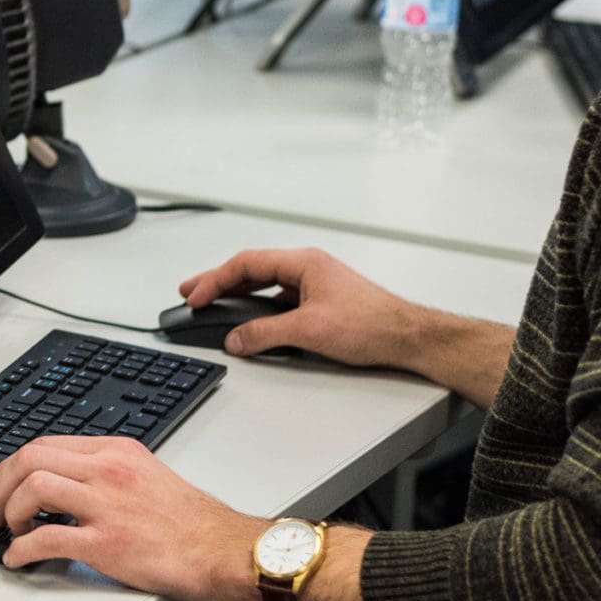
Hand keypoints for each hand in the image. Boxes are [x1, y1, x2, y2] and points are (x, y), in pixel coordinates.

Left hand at [0, 436, 261, 600]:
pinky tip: (18, 559)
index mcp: (116, 451)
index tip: (3, 482)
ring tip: (9, 529)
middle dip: (2, 482)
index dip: (14, 464)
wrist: (222, 552)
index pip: (47, 444)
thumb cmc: (191, 522)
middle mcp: (108, 471)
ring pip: (33, 488)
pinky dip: (22, 550)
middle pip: (31, 459)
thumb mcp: (148, 475)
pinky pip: (47, 539)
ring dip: (9, 510)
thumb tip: (68, 483)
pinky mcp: (107, 543)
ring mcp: (106, 505)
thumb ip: (109, 473)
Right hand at [176, 246, 419, 366]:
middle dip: (219, 283)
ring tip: (214, 305)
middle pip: (252, 271)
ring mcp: (316, 286)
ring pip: (266, 285)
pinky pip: (281, 301)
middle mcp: (308, 269)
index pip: (246, 264)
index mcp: (303, 262)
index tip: (196, 295)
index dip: (215, 279)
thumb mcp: (309, 330)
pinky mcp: (323, 304)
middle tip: (191, 293)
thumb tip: (236, 339)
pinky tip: (253, 323)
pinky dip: (260, 309)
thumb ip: (265, 334)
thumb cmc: (374, 324)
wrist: (409, 338)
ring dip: (238, 296)